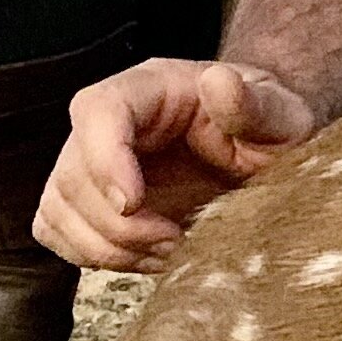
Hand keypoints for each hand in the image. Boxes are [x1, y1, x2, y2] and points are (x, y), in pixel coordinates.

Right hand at [34, 58, 319, 272]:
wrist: (267, 154)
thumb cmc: (272, 128)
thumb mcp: (283, 116)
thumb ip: (254, 105)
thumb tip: (220, 81)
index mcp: (152, 88)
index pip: (98, 110)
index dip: (103, 160)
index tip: (134, 204)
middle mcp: (111, 122)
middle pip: (72, 172)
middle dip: (116, 223)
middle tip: (173, 240)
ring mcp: (94, 162)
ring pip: (58, 208)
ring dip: (105, 246)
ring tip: (166, 252)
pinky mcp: (91, 201)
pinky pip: (58, 231)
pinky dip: (95, 256)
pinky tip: (147, 258)